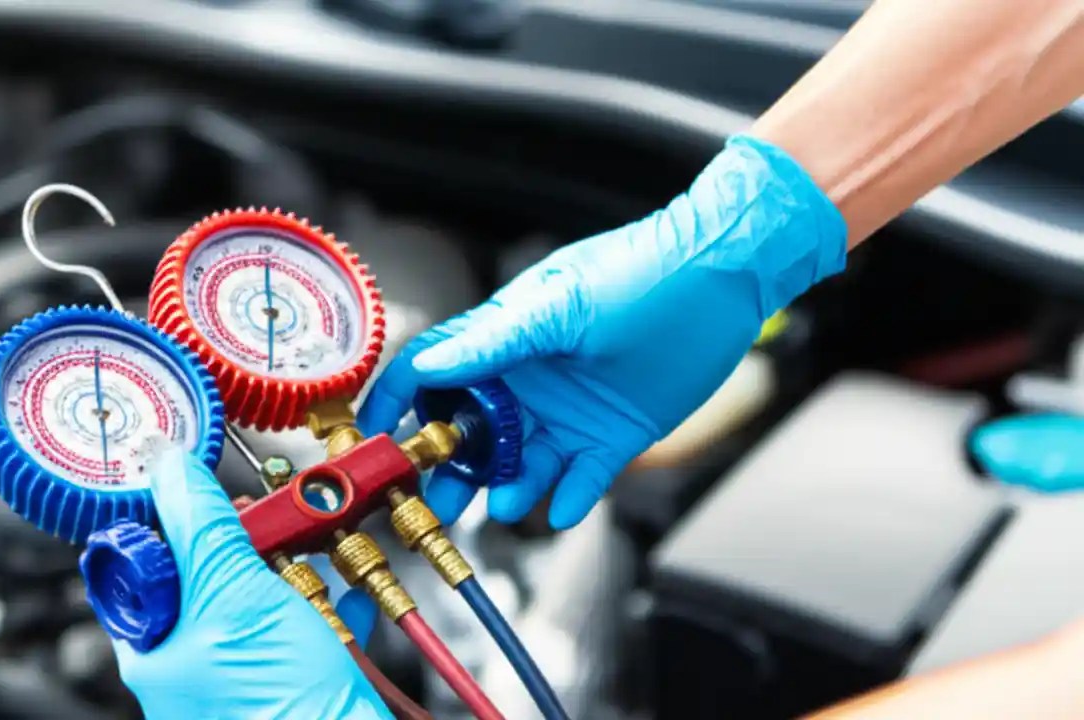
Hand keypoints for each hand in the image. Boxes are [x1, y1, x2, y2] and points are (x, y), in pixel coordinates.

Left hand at [110, 444, 389, 719]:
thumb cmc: (280, 703)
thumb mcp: (236, 593)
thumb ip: (201, 526)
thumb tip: (170, 466)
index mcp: (150, 647)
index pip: (140, 560)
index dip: (169, 517)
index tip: (198, 485)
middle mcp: (185, 664)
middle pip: (204, 572)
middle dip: (243, 536)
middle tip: (269, 512)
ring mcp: (235, 674)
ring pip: (254, 595)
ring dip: (287, 562)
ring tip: (311, 538)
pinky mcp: (282, 682)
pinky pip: (297, 627)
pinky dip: (322, 601)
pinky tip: (346, 588)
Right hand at [359, 135, 846, 528]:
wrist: (720, 279)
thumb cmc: (639, 272)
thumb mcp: (558, 306)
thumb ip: (494, 342)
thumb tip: (430, 366)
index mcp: (504, 341)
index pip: (435, 374)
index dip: (401, 403)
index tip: (375, 438)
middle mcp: (528, 382)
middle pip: (472, 435)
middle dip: (451, 469)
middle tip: (437, 503)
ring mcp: (567, 412)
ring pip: (522, 464)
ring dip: (509, 487)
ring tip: (507, 502)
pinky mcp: (612, 436)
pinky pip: (581, 479)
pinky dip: (568, 499)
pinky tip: (560, 509)